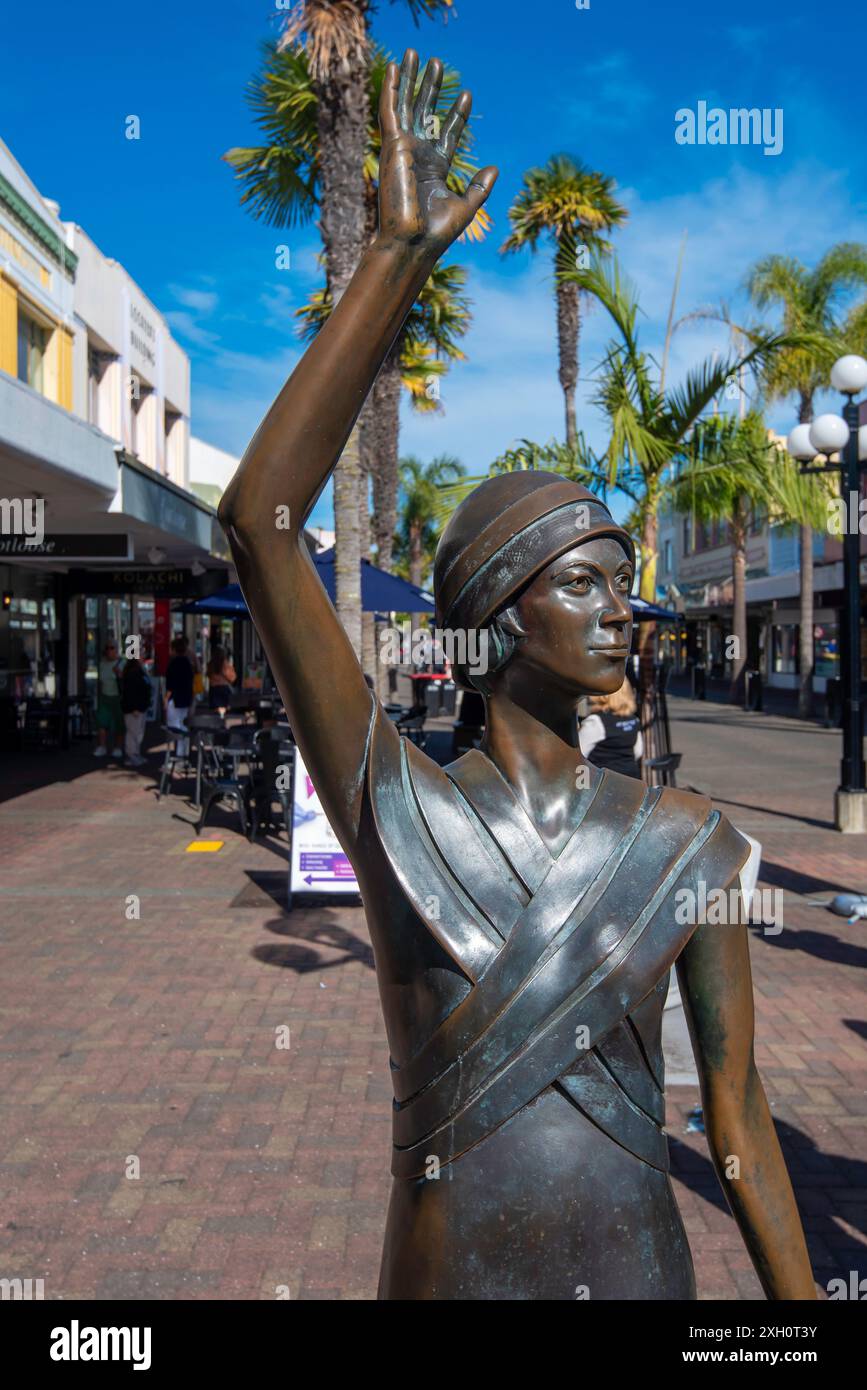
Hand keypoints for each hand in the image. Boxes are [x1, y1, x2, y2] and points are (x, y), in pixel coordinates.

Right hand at [377, 48, 496, 257]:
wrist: (414, 243)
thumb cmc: (436, 233)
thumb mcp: (467, 206)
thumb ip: (480, 187)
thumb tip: (495, 168)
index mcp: (435, 168)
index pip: (447, 133)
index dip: (457, 113)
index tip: (468, 94)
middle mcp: (418, 155)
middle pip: (425, 113)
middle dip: (432, 88)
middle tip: (438, 62)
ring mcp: (404, 149)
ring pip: (406, 106)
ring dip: (411, 79)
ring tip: (415, 53)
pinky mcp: (392, 146)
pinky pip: (390, 111)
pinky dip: (392, 88)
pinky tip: (396, 67)